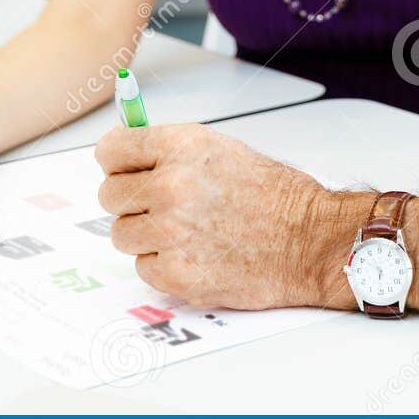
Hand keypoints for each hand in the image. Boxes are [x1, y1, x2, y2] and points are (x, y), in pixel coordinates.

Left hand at [95, 123, 339, 309]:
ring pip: (122, 234)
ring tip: (186, 232)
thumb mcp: (223, 150)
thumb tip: (125, 157)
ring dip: (146, 236)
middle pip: (110, 195)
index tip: (125, 170)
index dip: (117, 162)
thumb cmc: (274, 196)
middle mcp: (171, 185)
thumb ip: (170, 153)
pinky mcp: (176, 272)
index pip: (111, 150)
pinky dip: (164, 265)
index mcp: (182, 146)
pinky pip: (143, 267)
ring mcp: (171, 232)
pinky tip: (197, 254)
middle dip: (131, 202)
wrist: (309, 239)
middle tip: (161, 207)